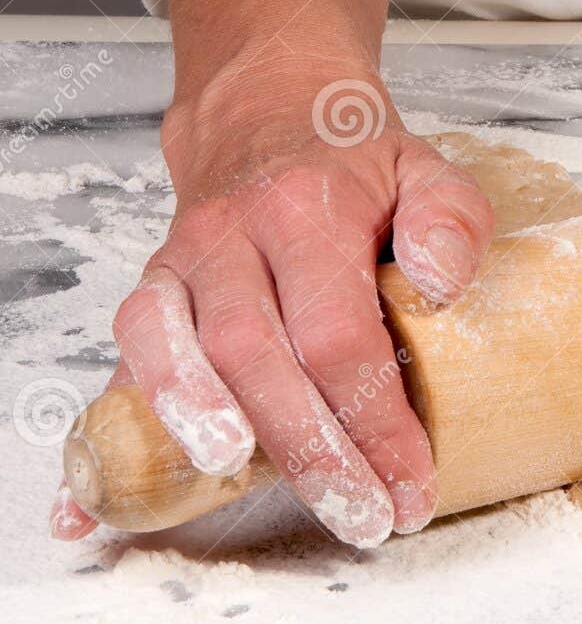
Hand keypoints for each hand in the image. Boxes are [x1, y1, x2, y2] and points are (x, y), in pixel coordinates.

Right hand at [50, 49, 494, 545]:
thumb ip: (450, 218)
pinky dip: (109, 433)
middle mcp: (228, 239)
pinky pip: (122, 366)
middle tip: (360, 516)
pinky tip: (88, 504)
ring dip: (203, 432)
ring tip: (240, 486)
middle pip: (254, 358)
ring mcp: (179, 267)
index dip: (373, 418)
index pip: (336, 333)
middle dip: (307, 451)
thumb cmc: (354, 159)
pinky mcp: (153, 296)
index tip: (411, 480)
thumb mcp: (426, 167)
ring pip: (173, 354)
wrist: (268, 107)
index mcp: (303, 212)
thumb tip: (442, 284)